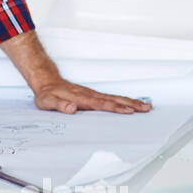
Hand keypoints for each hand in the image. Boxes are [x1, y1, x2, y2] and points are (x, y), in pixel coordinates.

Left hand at [33, 78, 151, 114]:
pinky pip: (111, 98)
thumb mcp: (47, 101)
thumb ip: (59, 105)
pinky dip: (123, 101)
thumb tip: (72, 108)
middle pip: (113, 100)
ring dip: (131, 102)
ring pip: (115, 98)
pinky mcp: (93, 96)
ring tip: (146, 106)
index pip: (101, 104)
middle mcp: (90, 95)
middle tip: (146, 108)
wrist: (47, 81)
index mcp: (81, 98)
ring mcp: (93, 94)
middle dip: (131, 104)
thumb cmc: (47, 94)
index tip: (129, 111)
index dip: (115, 108)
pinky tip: (131, 104)